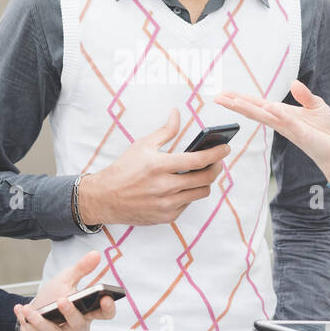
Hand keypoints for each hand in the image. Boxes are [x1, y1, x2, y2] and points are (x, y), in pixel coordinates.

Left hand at [16, 251, 115, 330]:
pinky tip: (21, 313)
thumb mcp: (65, 280)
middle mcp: (79, 330)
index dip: (108, 308)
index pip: (105, 314)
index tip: (105, 297)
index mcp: (88, 313)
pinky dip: (28, 327)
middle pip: (79, 324)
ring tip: (28, 309)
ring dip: (39, 321)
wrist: (30, 313)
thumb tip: (95, 254)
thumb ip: (80, 269)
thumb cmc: (52, 297)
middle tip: (61, 300)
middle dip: (69, 312)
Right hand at [80, 109, 229, 225]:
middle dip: (217, 168)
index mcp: (159, 166)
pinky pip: (188, 204)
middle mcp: (165, 187)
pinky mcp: (166, 217)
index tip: (225, 148)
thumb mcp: (142, 145)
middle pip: (205, 179)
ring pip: (201, 193)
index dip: (216, 153)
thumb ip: (165, 130)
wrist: (104, 198)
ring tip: (201, 173)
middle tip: (217, 161)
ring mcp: (167, 205)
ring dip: (205, 182)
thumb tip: (177, 113)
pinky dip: (189, 194)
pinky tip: (182, 186)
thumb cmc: (123, 169)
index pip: (198, 160)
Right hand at [216, 80, 329, 182]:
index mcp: (280, 113)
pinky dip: (280, 115)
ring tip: (234, 102)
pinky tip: (270, 108)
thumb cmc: (323, 129)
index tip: (223, 94)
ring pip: (266, 117)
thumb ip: (304, 95)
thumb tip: (294, 83)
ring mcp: (289, 128)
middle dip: (236, 104)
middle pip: (254, 111)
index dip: (240, 99)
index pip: (257, 104)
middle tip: (218, 98)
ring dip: (250, 109)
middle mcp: (280, 121)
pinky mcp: (301, 134)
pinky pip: (289, 123)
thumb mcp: (316, 105)